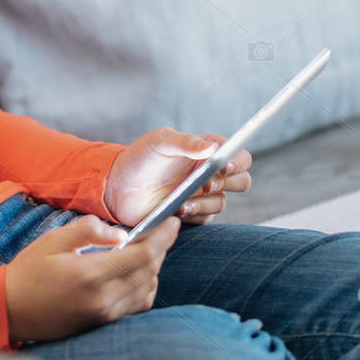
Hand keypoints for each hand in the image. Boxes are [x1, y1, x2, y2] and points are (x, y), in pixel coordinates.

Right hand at [4, 214, 180, 342]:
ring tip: (146, 249)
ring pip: (148, 289)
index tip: (173, 221)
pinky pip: (137, 305)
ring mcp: (105, 315)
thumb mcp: (53, 240)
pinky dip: (145, 287)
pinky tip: (134, 273)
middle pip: (150, 271)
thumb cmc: (29, 272)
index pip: (143, 254)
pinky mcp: (103, 324)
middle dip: (160, 248)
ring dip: (154, 268)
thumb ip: (88, 230)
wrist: (9, 310)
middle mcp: (104, 298)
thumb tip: (120, 233)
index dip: (164, 236)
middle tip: (160, 230)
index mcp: (91, 274)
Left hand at [103, 126, 251, 228]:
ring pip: (222, 202)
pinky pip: (206, 218)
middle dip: (228, 183)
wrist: (118, 186)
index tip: (225, 165)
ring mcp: (202, 195)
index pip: (238, 155)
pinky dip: (194, 214)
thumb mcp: (160, 142)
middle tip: (206, 184)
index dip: (238, 161)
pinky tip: (177, 210)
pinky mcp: (192, 213)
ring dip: (205, 202)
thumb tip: (213, 147)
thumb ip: (186, 142)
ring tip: (183, 202)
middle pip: (240, 181)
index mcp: (206, 152)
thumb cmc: (140, 157)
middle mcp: (209, 173)